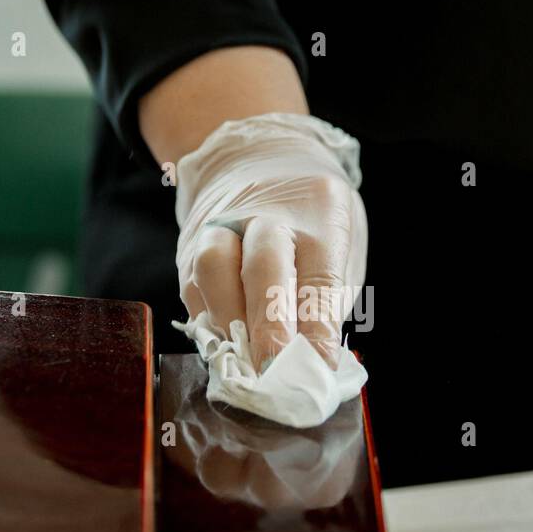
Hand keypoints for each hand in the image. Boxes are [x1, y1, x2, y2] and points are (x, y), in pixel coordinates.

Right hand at [174, 113, 366, 369]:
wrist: (260, 159)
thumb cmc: (313, 217)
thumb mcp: (341, 245)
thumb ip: (326, 300)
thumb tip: (312, 363)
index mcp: (321, 214)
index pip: (319, 276)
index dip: (316, 329)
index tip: (316, 369)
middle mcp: (269, 213)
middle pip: (264, 265)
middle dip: (267, 326)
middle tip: (271, 372)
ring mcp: (223, 222)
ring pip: (213, 266)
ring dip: (227, 322)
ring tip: (242, 362)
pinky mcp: (191, 240)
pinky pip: (191, 284)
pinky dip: (207, 320)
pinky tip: (223, 344)